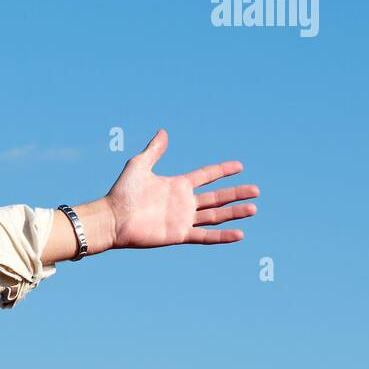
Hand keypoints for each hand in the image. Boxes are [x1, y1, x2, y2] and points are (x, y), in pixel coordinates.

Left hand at [104, 129, 258, 248]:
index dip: (222, 170)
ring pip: (215, 215)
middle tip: (256, 190)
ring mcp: (182, 219)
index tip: (240, 166)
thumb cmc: (122, 192)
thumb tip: (163, 131)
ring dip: (234, 212)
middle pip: (217, 197)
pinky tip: (240, 233)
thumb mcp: (139, 165)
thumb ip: (154, 150)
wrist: (113, 217)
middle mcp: (183, 202)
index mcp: (177, 185)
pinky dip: (222, 236)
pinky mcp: (179, 234)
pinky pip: (205, 235)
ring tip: (253, 208)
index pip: (206, 176)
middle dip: (236, 193)